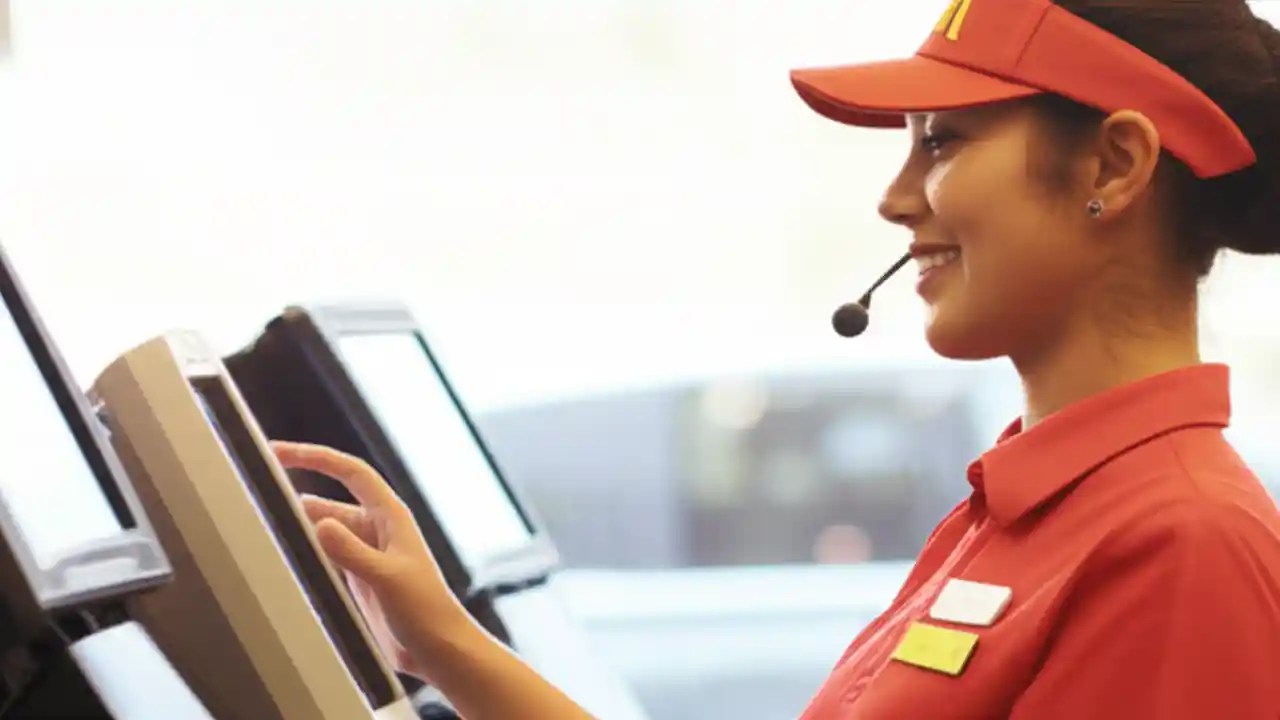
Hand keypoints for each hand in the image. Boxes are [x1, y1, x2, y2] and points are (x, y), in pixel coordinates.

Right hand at [271, 441, 468, 682]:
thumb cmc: (427, 610)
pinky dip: (307, 551)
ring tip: (262, 521)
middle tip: (259, 488)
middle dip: (298, 493)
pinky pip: (326, 555)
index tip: (281, 452)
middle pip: (330, 500)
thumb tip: (319, 523)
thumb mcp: (387, 578)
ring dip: (300, 524)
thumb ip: (352, 552)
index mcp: (391, 517)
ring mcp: (367, 553)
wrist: (438, 648)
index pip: (351, 473)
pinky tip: (286, 555)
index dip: (317, 457)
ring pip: (325, 529)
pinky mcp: (359, 576)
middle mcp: (378, 529)